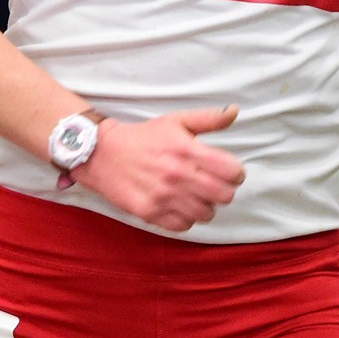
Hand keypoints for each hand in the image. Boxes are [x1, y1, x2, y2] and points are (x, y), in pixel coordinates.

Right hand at [70, 106, 246, 231]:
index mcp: (187, 150)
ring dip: (205, 206)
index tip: (229, 172)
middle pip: (223, 196)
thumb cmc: (144, 137)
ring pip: (206, 214)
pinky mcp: (150, 213)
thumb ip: (208, 119)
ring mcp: (163, 196)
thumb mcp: (176, 121)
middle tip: (215, 185)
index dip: (236, 173)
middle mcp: (177, 174)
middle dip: (225, 191)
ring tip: (195, 195)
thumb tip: (235, 111)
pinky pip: (183, 226)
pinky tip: (180, 205)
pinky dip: (186, 218)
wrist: (103, 153)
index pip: (231, 171)